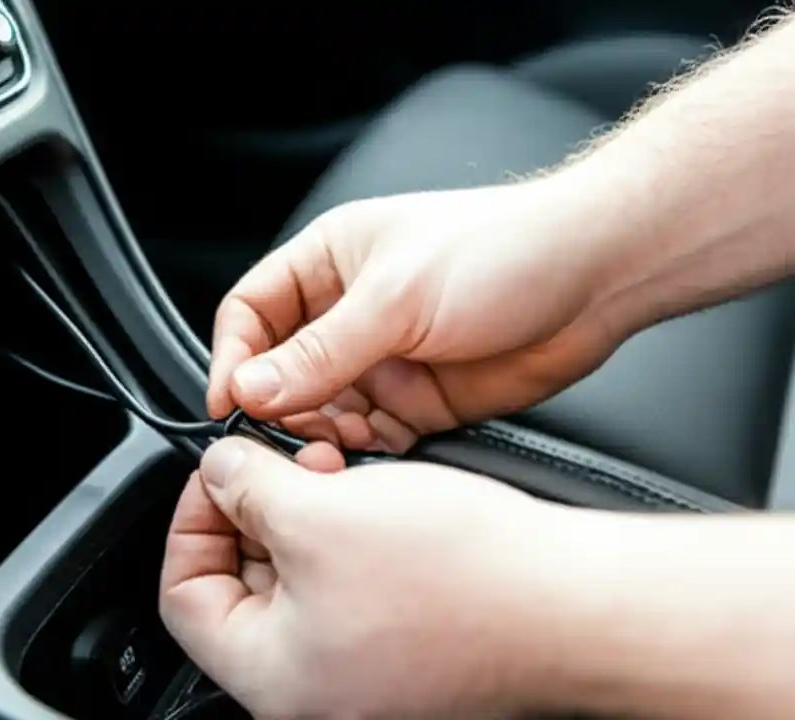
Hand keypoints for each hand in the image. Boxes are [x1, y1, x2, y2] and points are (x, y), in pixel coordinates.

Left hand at [159, 437, 568, 718]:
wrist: (581, 606)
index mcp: (272, 679)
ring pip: (298, 586)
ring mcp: (364, 681)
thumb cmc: (464, 579)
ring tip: (333, 469)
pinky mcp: (407, 658)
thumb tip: (217, 471)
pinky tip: (368, 499)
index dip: (192, 523)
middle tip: (279, 462)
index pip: (184, 598)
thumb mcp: (318, 512)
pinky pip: (348, 595)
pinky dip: (344, 541)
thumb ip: (242, 488)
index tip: (216, 475)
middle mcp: (314, 694)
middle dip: (255, 512)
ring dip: (301, 518)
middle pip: (241, 590)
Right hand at [207, 180, 629, 451]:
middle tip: (286, 437)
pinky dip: (361, 454)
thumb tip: (252, 388)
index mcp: (328, 263)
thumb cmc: (504, 250)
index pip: (250, 313)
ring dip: (320, 436)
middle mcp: (347, 314)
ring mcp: (382, 360)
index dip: (233, 358)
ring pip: (320, 412)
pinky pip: (368, 439)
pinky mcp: (416, 402)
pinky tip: (368, 457)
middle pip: (280, 372)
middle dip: (278, 408)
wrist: (598, 276)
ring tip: (333, 448)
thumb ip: (321, 352)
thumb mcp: (397, 298)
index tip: (231, 403)